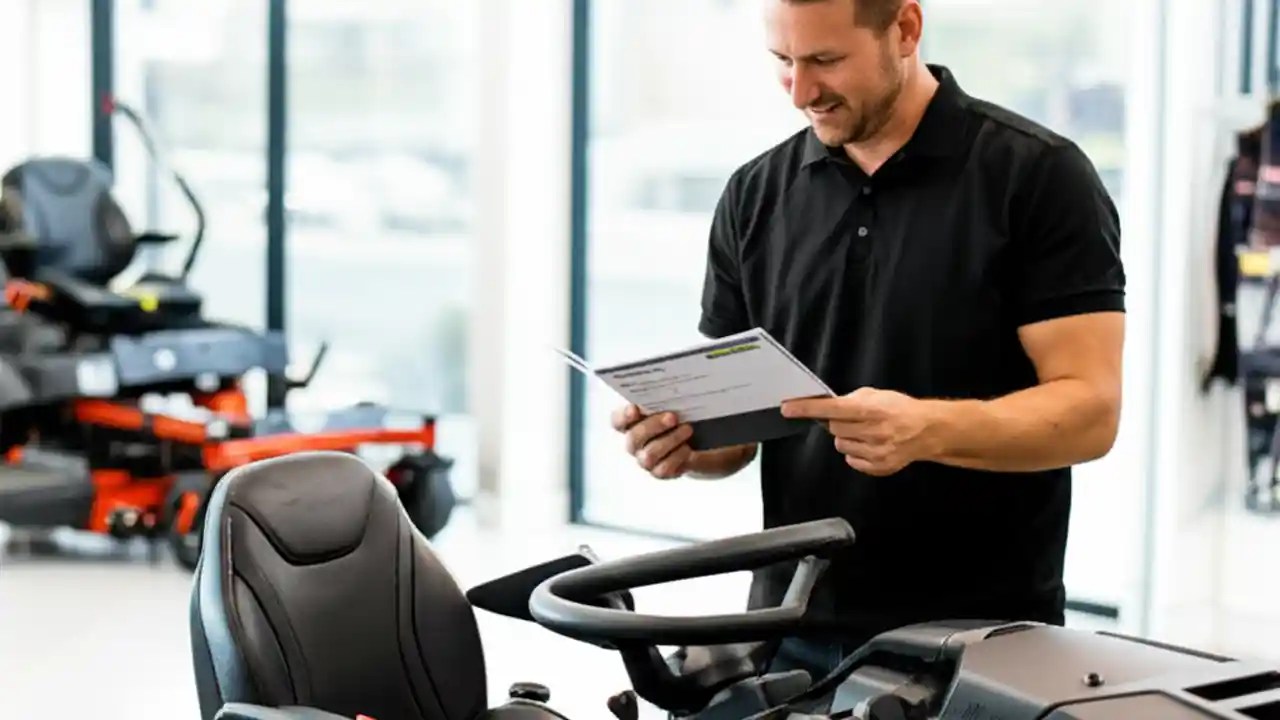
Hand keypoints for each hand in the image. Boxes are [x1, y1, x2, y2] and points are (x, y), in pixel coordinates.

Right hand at [611, 404, 694, 479]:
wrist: (699, 440)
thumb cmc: (681, 416)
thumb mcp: (673, 405)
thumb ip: (663, 400)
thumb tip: (667, 389)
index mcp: (632, 422)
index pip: (618, 421)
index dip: (623, 416)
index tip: (634, 409)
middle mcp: (634, 442)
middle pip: (634, 438)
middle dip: (653, 426)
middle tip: (673, 417)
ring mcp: (645, 459)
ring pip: (649, 455)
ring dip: (670, 440)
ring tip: (687, 429)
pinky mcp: (660, 472)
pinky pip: (664, 468)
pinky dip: (678, 456)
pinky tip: (687, 448)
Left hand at [781, 387, 938, 476]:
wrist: (928, 431)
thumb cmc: (900, 409)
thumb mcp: (877, 395)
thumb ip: (851, 400)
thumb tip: (826, 405)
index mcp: (871, 410)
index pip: (831, 409)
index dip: (807, 409)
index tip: (788, 408)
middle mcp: (873, 431)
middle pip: (833, 429)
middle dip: (838, 423)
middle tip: (853, 420)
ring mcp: (875, 452)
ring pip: (840, 445)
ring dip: (847, 438)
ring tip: (866, 433)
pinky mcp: (878, 467)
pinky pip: (851, 460)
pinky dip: (856, 453)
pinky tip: (871, 445)